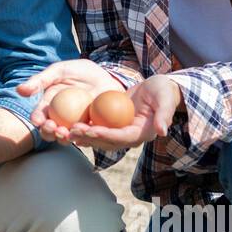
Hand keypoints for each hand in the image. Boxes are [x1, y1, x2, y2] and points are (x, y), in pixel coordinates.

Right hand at [18, 58, 125, 140]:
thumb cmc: (78, 70)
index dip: (38, 121)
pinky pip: (88, 136)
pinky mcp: (92, 128)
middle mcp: (60, 120)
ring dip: (66, 138)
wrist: (104, 74)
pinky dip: (87, 136)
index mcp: (48, 108)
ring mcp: (76, 125)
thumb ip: (40, 80)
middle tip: (55, 129)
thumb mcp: (58, 71)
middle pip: (50, 132)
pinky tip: (87, 132)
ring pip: (68, 137)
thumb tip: (19, 90)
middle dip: (50, 134)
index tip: (39, 121)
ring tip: (70, 133)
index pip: (39, 118)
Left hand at [41, 74, 182, 152]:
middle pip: (105, 141)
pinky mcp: (113, 125)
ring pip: (98, 138)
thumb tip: (162, 131)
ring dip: (82, 136)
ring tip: (65, 131)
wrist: (159, 90)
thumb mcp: (165, 101)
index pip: (120, 137)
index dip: (105, 135)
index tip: (90, 130)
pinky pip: (97, 128)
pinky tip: (68, 124)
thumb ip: (164, 115)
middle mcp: (128, 137)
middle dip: (88, 138)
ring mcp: (120, 132)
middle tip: (71, 131)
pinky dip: (84, 128)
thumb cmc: (163, 92)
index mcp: (140, 134)